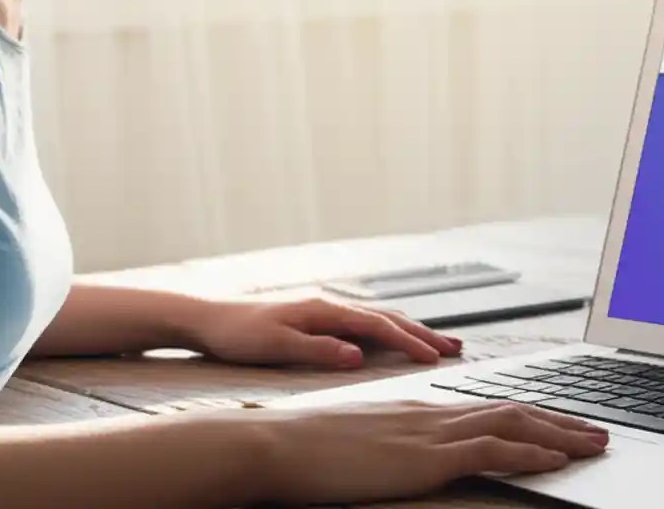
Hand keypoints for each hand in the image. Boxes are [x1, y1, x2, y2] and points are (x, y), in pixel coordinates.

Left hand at [189, 297, 461, 368]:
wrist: (207, 319)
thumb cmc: (237, 334)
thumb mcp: (275, 346)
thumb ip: (318, 350)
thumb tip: (358, 355)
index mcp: (325, 311)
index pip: (378, 327)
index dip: (409, 342)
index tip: (434, 357)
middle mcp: (332, 306)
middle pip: (389, 318)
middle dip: (424, 333)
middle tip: (456, 349)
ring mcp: (328, 312)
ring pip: (381, 320)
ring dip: (412, 331)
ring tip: (440, 343)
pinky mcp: (322, 320)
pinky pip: (368, 325)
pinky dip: (392, 332)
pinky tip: (398, 339)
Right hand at [255, 400, 610, 504]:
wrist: (276, 444)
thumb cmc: (308, 449)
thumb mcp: (363, 441)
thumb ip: (395, 443)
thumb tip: (413, 455)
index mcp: (421, 410)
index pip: (491, 407)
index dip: (534, 415)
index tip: (563, 423)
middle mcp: (434, 413)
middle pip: (514, 409)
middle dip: (562, 421)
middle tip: (600, 430)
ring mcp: (431, 433)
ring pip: (514, 425)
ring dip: (562, 435)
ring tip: (596, 444)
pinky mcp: (425, 458)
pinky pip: (491, 451)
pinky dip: (529, 453)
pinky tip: (556, 460)